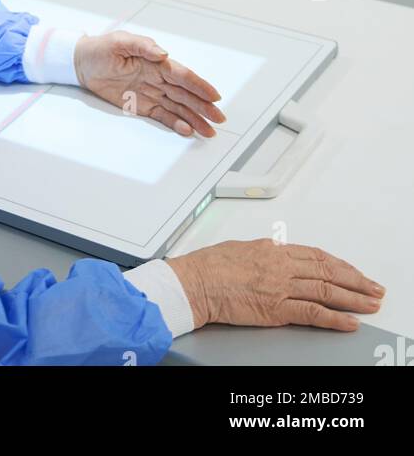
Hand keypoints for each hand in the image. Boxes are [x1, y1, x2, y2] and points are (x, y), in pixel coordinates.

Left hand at [74, 31, 224, 136]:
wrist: (82, 63)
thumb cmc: (102, 49)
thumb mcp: (120, 41)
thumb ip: (142, 46)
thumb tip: (163, 54)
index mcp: (156, 62)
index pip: (182, 75)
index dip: (199, 85)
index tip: (214, 96)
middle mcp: (158, 78)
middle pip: (185, 94)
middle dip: (203, 106)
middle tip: (219, 118)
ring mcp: (151, 93)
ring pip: (178, 107)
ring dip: (194, 118)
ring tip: (209, 131)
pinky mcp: (141, 106)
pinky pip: (162, 116)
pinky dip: (175, 123)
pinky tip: (187, 130)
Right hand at [167, 239, 385, 330]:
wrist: (195, 282)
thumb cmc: (210, 266)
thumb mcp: (242, 248)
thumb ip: (264, 252)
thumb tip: (276, 252)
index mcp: (274, 249)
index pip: (317, 256)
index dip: (340, 264)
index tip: (354, 271)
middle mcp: (282, 266)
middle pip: (328, 272)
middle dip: (356, 280)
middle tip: (374, 287)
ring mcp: (281, 288)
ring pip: (327, 291)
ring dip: (353, 298)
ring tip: (371, 304)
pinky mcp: (276, 309)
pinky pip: (313, 313)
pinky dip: (334, 318)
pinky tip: (349, 322)